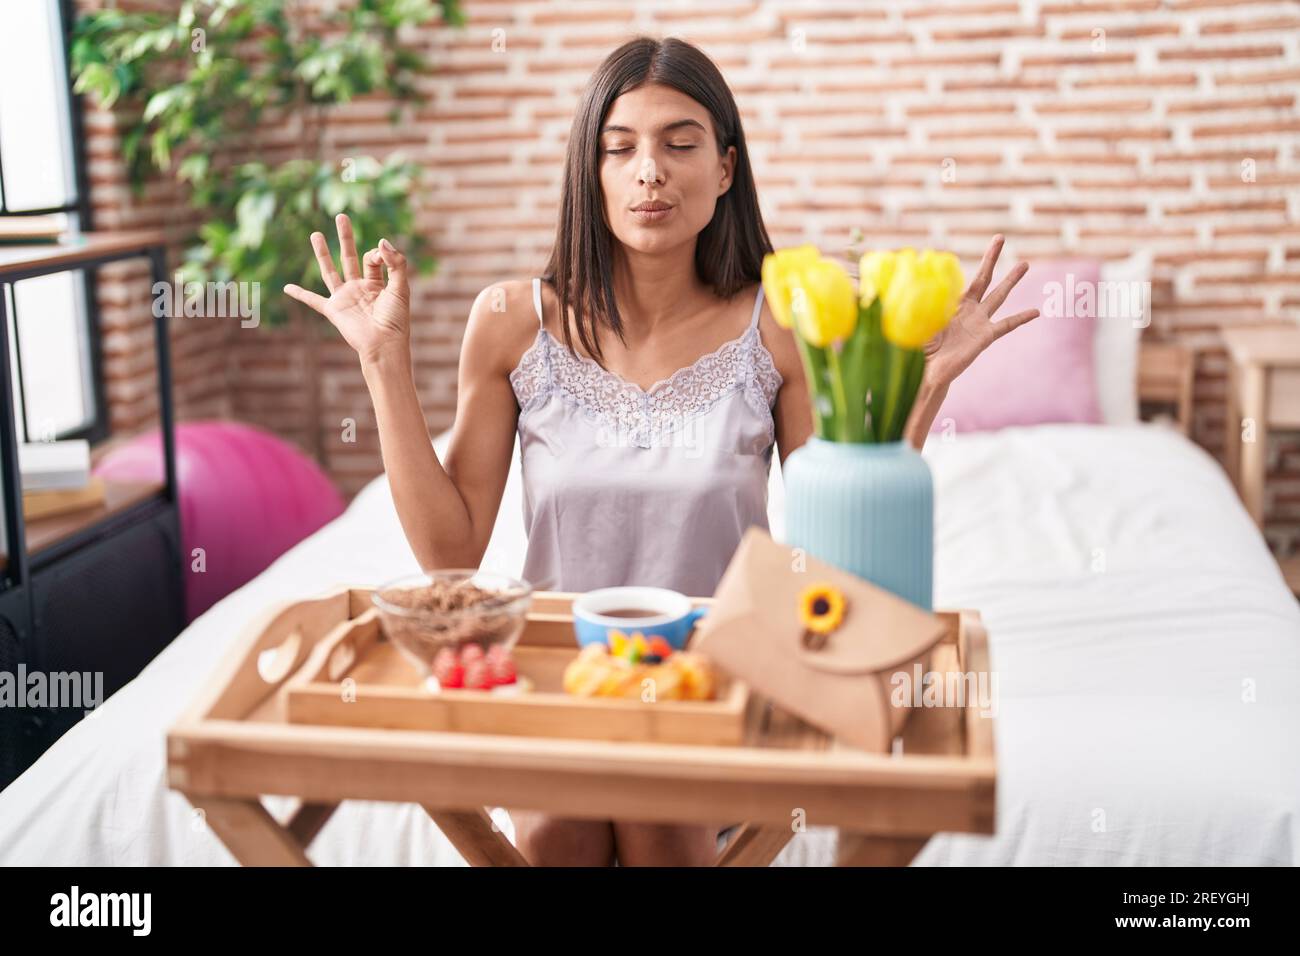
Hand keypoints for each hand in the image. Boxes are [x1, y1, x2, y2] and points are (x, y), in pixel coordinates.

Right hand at [284, 213, 410, 364]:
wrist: (384, 345)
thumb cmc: (396, 320)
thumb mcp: (401, 288)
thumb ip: (395, 264)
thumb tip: (381, 241)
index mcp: (377, 283)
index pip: (372, 258)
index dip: (377, 253)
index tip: (381, 256)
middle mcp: (359, 288)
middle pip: (350, 257)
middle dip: (346, 237)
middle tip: (341, 216)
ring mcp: (345, 298)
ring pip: (330, 271)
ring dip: (323, 253)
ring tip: (315, 234)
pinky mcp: (333, 310)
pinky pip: (313, 300)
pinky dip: (300, 294)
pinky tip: (287, 288)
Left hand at [922, 234, 1039, 388]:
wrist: (927, 373)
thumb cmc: (918, 349)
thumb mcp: (915, 322)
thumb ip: (915, 305)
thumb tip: (901, 287)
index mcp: (950, 304)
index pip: (959, 276)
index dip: (959, 265)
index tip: (963, 248)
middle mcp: (967, 309)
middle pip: (983, 278)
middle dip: (992, 258)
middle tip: (1000, 236)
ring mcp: (978, 322)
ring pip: (998, 296)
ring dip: (1011, 280)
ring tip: (1024, 264)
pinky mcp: (985, 336)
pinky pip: (1006, 325)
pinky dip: (1021, 318)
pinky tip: (1036, 311)